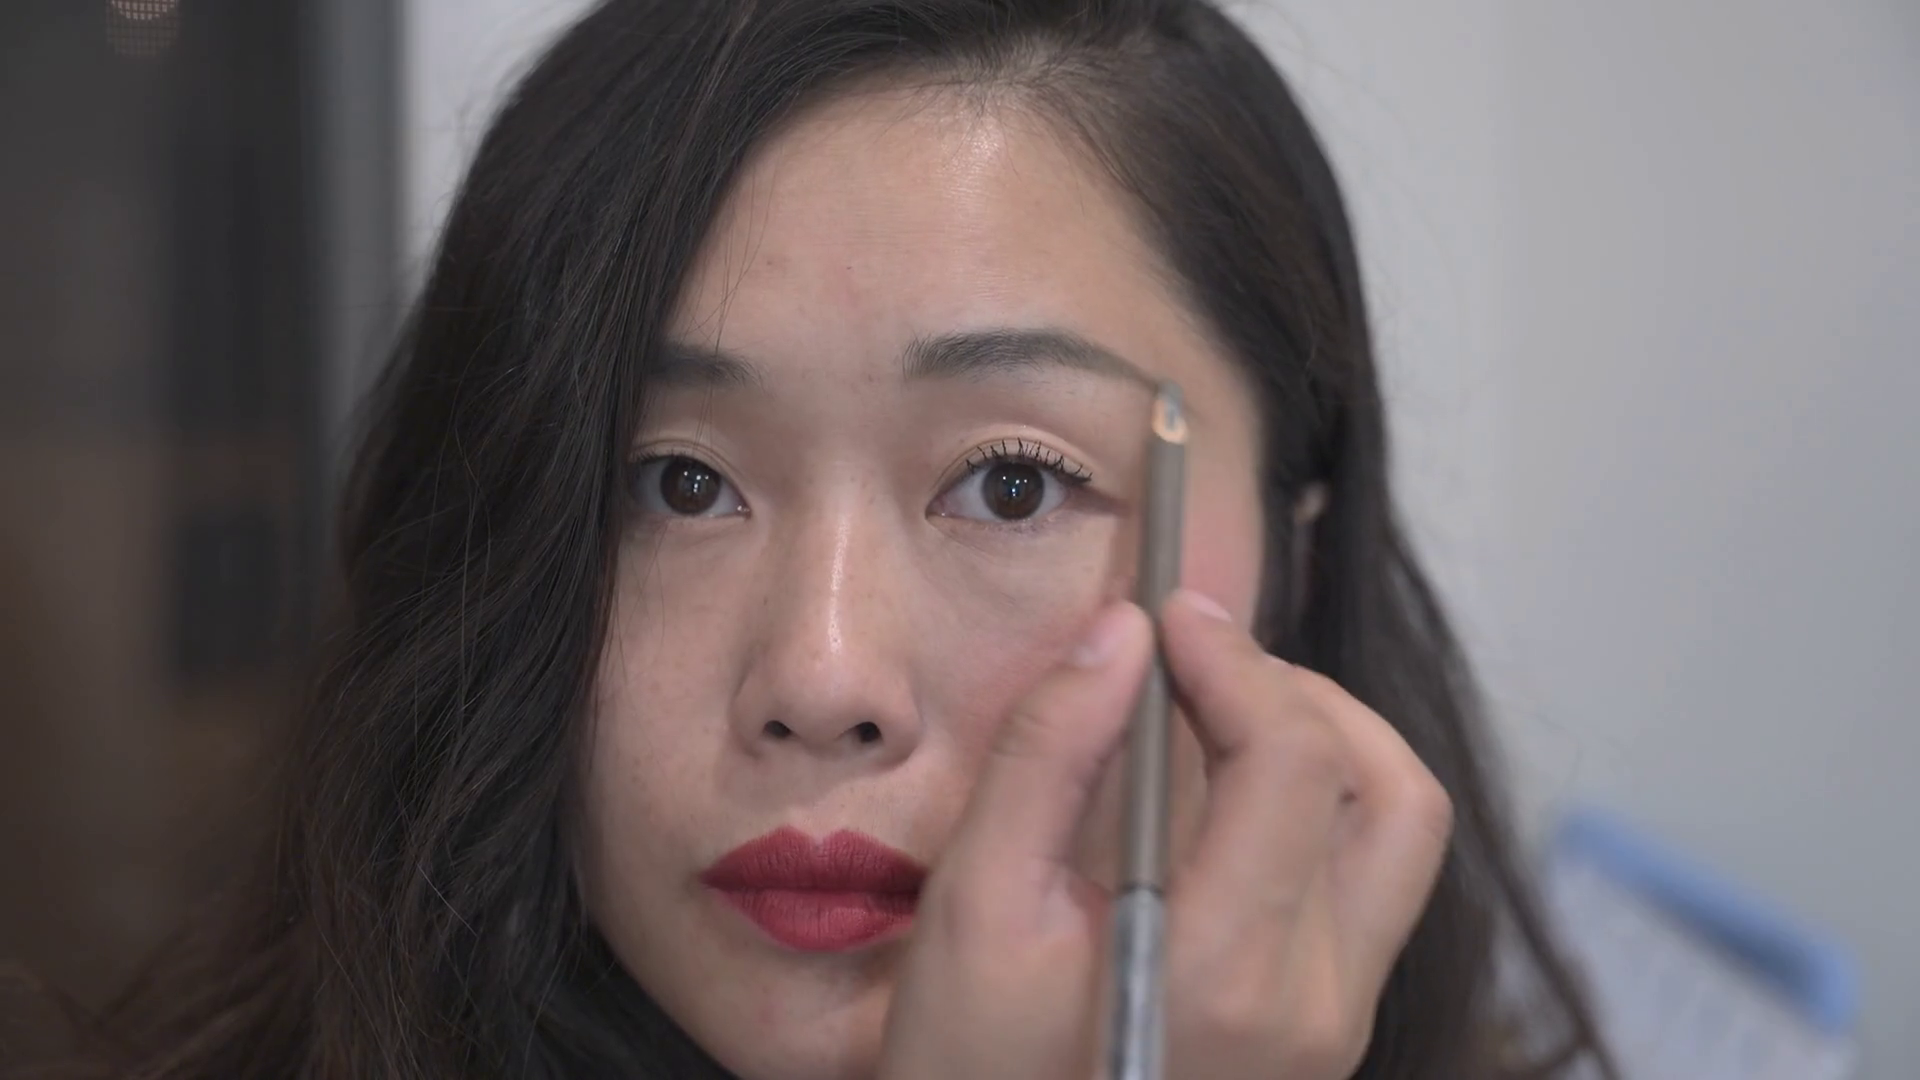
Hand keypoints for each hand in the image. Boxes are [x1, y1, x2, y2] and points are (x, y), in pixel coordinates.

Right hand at [875, 591, 1453, 1079]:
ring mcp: (1337, 1026)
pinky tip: (1229, 792)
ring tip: (1224, 712)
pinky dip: (1321, 806)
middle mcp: (1317, 1003)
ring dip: (1330, 744)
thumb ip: (1048, 757)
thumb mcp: (973, 910)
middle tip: (1201, 659)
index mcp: (1228, 972)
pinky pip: (1369, 887)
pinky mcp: (1330, 1032)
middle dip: (1300, 691)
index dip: (1234, 658)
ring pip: (1398, 837)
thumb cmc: (970, 1070)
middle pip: (1388, 790)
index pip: (1294, 758)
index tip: (1167, 613)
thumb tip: (1123, 631)